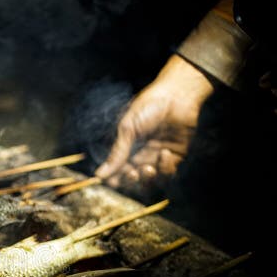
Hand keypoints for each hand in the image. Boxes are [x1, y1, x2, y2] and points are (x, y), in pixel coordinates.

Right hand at [96, 55, 214, 192]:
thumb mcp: (128, 129)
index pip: (117, 171)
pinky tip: (164, 153)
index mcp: (126, 148)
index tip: (112, 182)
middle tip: (132, 173)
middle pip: (133, 180)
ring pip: (151, 181)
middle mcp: (140, 155)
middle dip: (131, 181)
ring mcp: (157, 157)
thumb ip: (117, 153)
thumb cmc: (149, 106)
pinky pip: (169, 173)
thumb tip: (100, 174)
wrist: (177, 95)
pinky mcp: (175, 157)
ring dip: (148, 178)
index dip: (114, 179)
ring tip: (148, 168)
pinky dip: (165, 168)